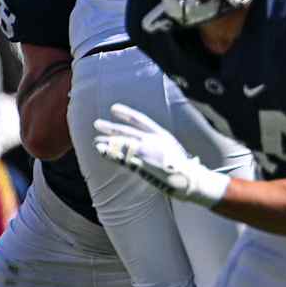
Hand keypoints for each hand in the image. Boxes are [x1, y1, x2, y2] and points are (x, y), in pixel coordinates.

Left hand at [94, 103, 229, 207]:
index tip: (114, 109)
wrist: (189, 178)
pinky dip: (109, 153)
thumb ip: (160, 144)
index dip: (126, 113)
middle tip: (97, 124)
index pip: (140, 119)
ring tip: (97, 140)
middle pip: (126, 131)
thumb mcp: (173, 149)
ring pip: (121, 143)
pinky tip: (100, 150)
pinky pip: (120, 157)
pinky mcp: (140, 164)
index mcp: (162, 134)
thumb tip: (151, 143)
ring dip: (107, 141)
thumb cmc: (183, 167)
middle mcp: (152, 140)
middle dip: (111, 127)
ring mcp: (146, 152)